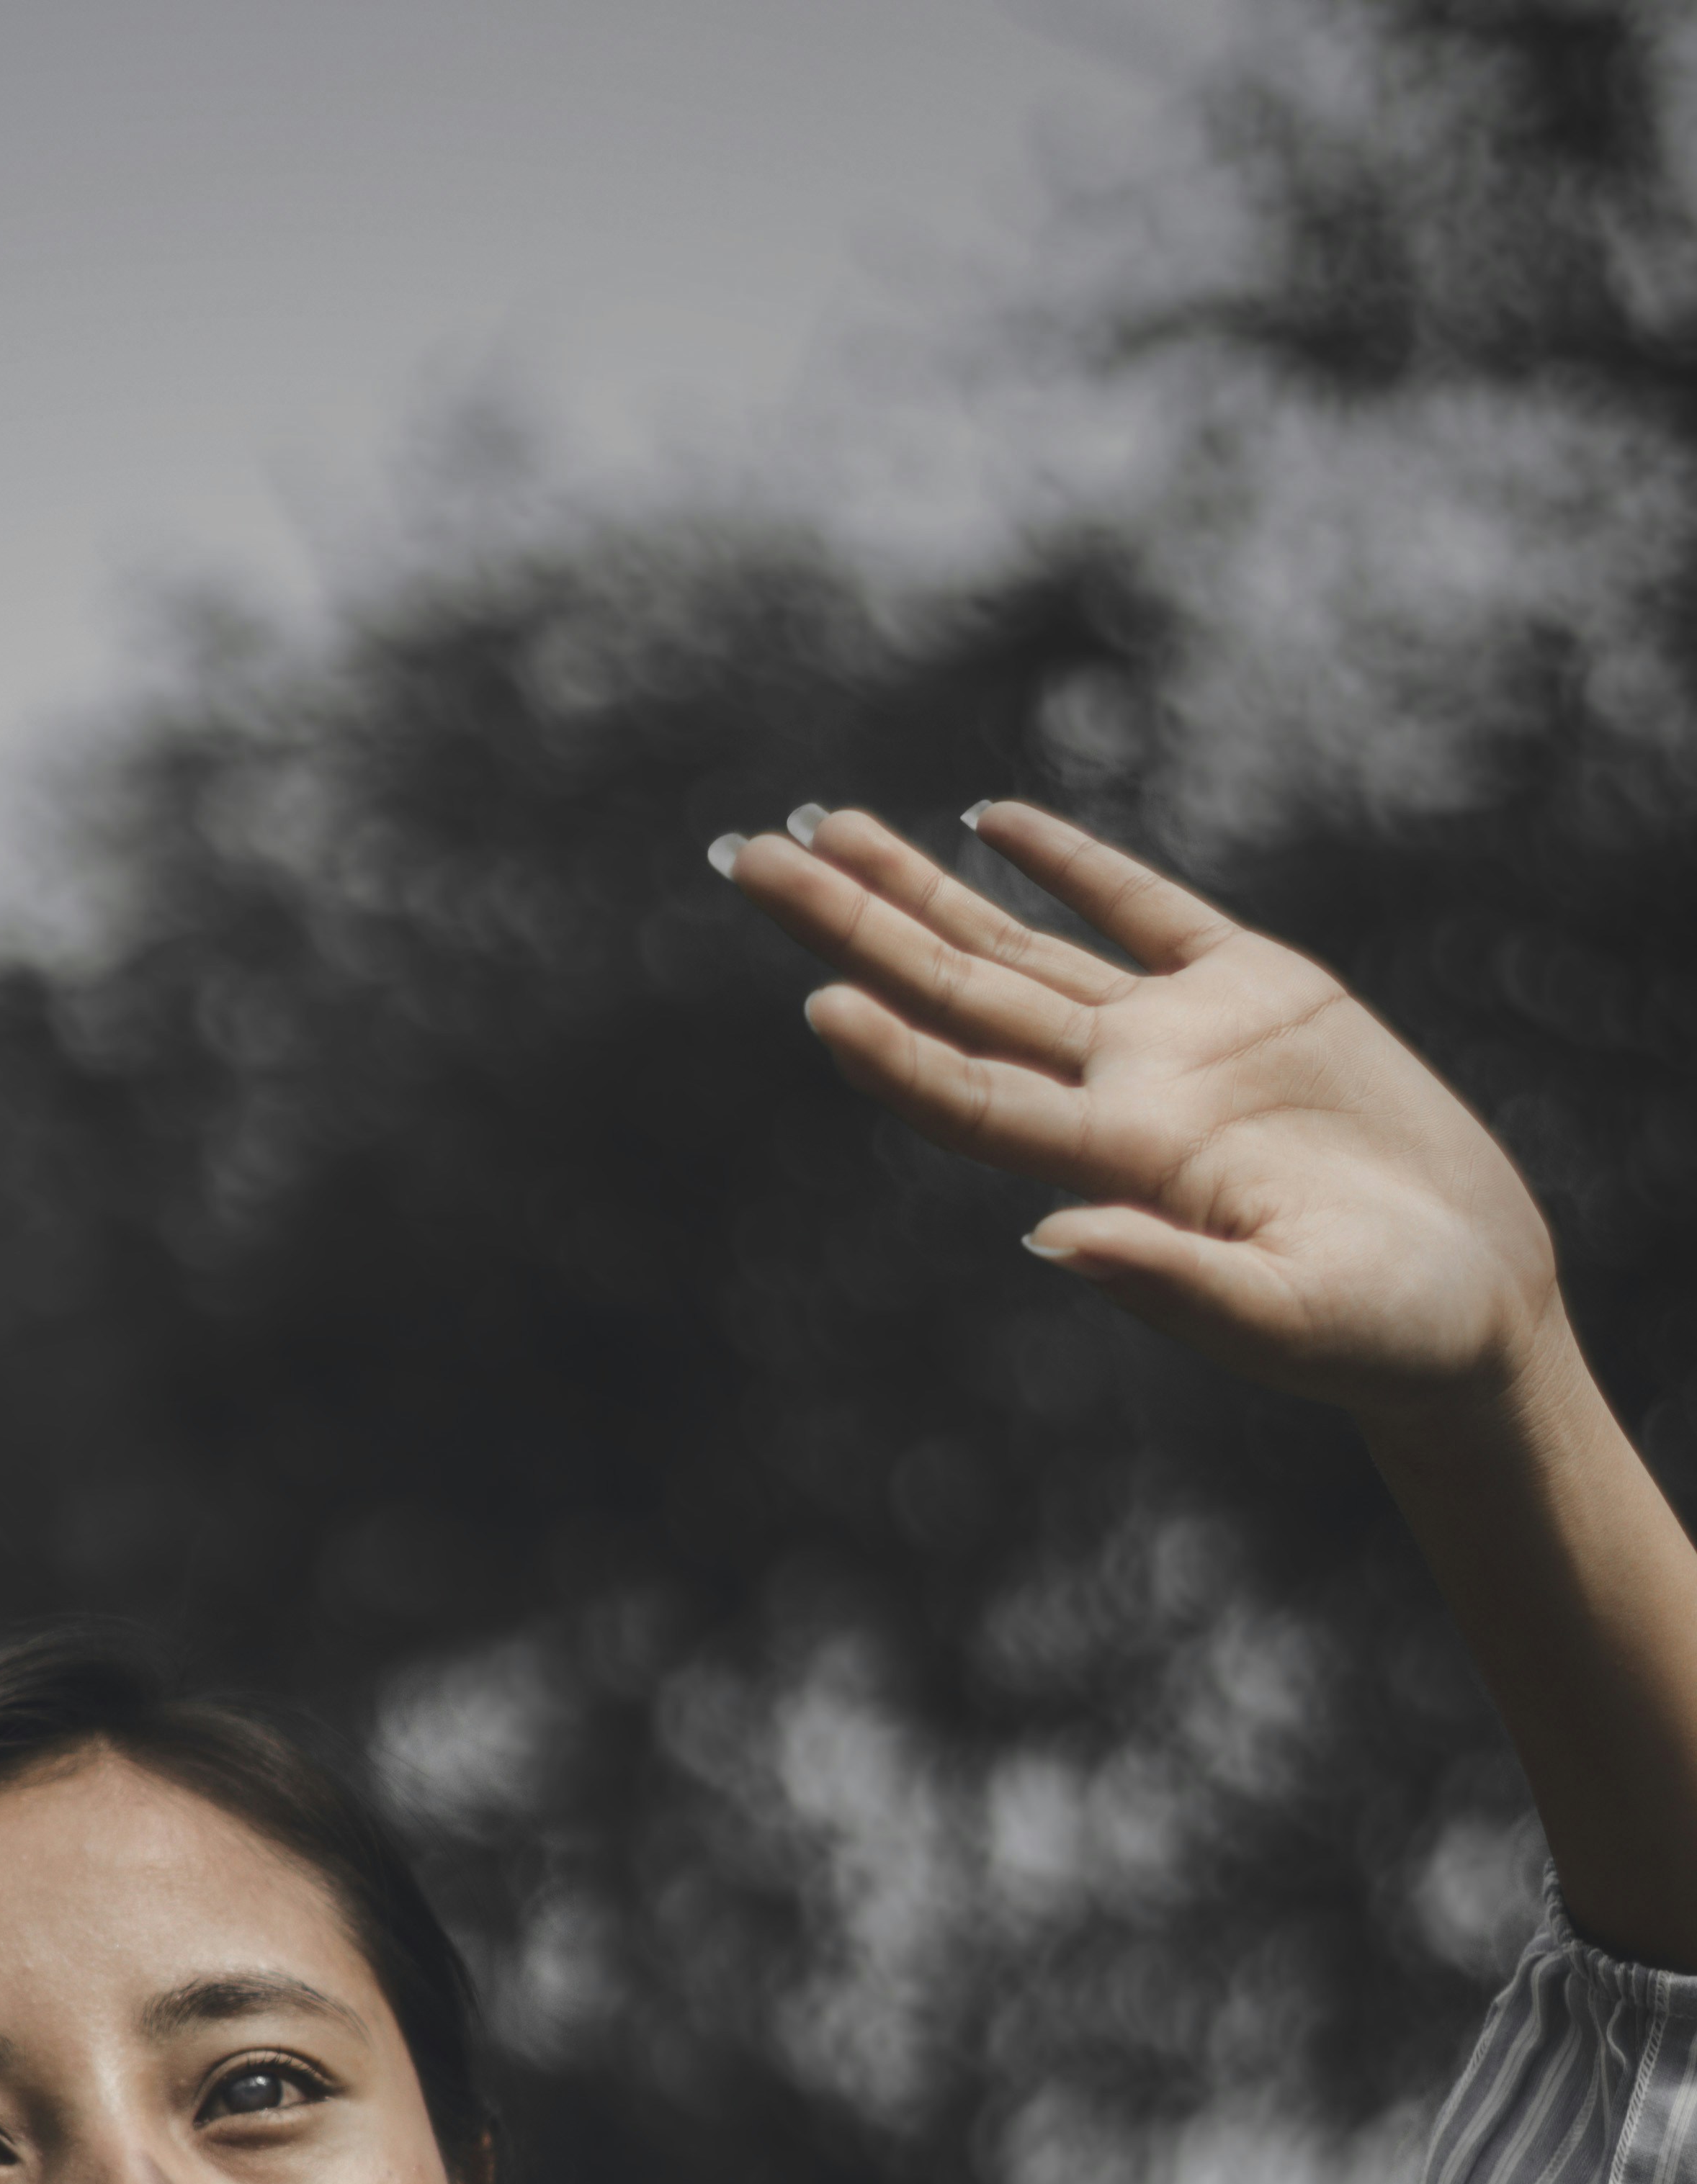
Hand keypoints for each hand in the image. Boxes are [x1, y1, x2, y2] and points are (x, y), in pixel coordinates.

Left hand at [722, 799, 1561, 1427]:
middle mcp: (1123, 1096)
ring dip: (915, 887)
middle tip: (743, 858)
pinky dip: (1069, 861)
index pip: (977, 1099)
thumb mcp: (1282, 1317)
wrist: (1467, 1305)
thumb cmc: (1381, 1334)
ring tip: (819, 825)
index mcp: (1120, 1169)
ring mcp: (1181, 1041)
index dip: (897, 1054)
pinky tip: (987, 822)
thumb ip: (1169, 1282)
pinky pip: (1140, 909)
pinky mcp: (1258, 993)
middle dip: (850, 924)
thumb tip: (1047, 1239)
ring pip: (1017, 944)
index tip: (814, 997)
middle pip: (955, 995)